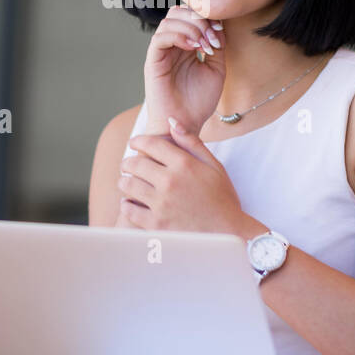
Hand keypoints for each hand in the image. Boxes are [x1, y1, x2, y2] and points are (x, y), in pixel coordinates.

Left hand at [118, 118, 248, 237]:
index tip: (134, 143)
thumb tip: (172, 121)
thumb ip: (192, 142)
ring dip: (124, 181)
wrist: (229, 233)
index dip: (138, 141)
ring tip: (126, 182)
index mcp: (184, 164)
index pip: (151, 144)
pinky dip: (126, 205)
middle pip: (135, 163)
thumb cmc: (223, 198)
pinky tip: (129, 203)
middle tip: (127, 164)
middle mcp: (170, 181)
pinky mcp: (156, 225)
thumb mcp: (214, 166)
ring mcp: (161, 204)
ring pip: (129, 185)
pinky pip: (130, 211)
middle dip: (128, 162)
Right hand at [143, 5, 225, 134]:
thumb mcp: (216, 69)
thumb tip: (219, 25)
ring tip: (204, 45)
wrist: (185, 125)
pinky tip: (193, 48)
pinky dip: (178, 36)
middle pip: (178, 12)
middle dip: (198, 19)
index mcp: (185, 45)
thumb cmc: (199, 102)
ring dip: (191, 28)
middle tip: (212, 38)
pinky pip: (160, 38)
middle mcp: (171, 45)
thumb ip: (218, 46)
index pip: (189, 15)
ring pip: (169, 21)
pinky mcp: (153, 62)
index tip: (220, 31)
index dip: (206, 17)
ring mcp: (161, 52)